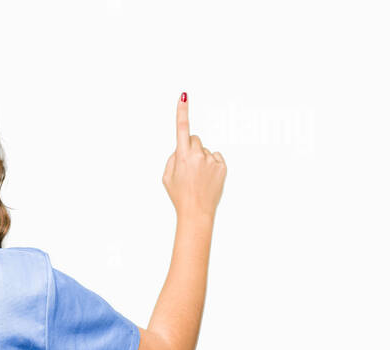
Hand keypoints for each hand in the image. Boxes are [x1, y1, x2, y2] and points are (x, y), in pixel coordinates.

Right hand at [162, 93, 225, 220]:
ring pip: (205, 150)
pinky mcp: (222, 166)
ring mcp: (211, 160)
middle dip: (191, 148)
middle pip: (195, 139)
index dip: (182, 111)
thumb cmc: (180, 197)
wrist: (196, 213)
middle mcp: (198, 156)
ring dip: (202, 159)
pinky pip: (216, 157)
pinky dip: (212, 165)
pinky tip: (208, 178)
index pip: (182, 129)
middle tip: (189, 168)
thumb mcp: (167, 178)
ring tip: (199, 178)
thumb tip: (181, 148)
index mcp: (182, 157)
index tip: (183, 97)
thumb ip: (172, 158)